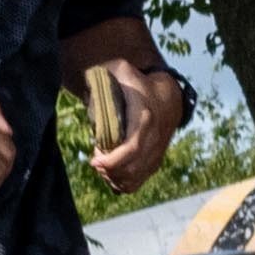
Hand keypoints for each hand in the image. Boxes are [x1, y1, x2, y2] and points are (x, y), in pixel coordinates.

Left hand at [82, 61, 184, 195]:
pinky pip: (138, 182)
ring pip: (134, 178)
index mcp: (144, 118)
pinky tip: (112, 174)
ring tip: (103, 165)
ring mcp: (156, 152)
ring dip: (113, 178)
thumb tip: (86, 80)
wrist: (168, 97)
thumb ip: (102, 74)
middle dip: (108, 170)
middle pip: (131, 168)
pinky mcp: (155, 161)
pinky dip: (122, 184)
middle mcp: (154, 138)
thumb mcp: (121, 70)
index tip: (94, 160)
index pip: (131, 148)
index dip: (112, 161)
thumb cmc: (138, 83)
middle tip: (96, 160)